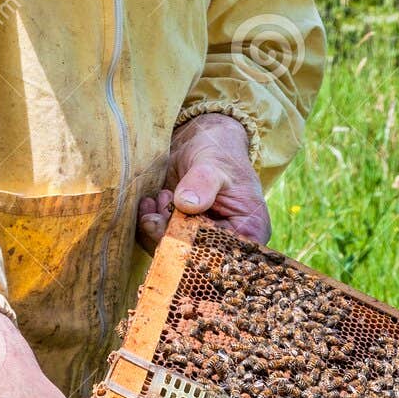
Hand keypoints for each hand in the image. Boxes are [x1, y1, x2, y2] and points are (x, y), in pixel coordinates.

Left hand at [137, 113, 269, 251]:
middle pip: (197, 257)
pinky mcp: (184, 233)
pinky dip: (152, 225)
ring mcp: (204, 239)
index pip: (222, 254)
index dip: (196, 245)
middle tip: (158, 210)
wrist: (203, 140)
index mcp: (249, 231)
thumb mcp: (212, 164)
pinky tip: (149, 204)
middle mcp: (229, 242)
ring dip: (159, 230)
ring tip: (161, 196)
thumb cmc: (218, 151)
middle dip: (171, 237)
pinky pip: (163, 241)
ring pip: (176, 252)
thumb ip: (202, 183)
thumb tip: (186, 204)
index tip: (175, 222)